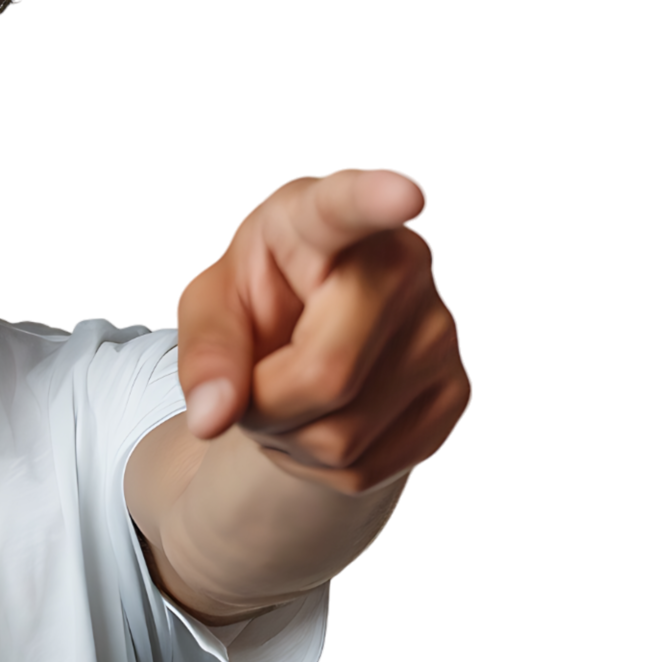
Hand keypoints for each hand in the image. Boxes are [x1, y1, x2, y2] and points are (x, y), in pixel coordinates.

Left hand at [174, 166, 469, 494]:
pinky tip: (323, 417)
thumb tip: (213, 416)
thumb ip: (205, 350)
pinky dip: (321, 463)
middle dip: (265, 400)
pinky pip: (366, 467)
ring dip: (289, 436)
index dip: (376, 198)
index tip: (405, 194)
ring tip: (290, 392)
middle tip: (254, 378)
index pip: (347, 206)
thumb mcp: (211, 308)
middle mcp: (402, 264)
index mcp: (321, 219)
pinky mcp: (454, 394)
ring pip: (342, 435)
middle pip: (325, 372)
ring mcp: (440, 332)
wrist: (310, 342)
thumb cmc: (257, 303)